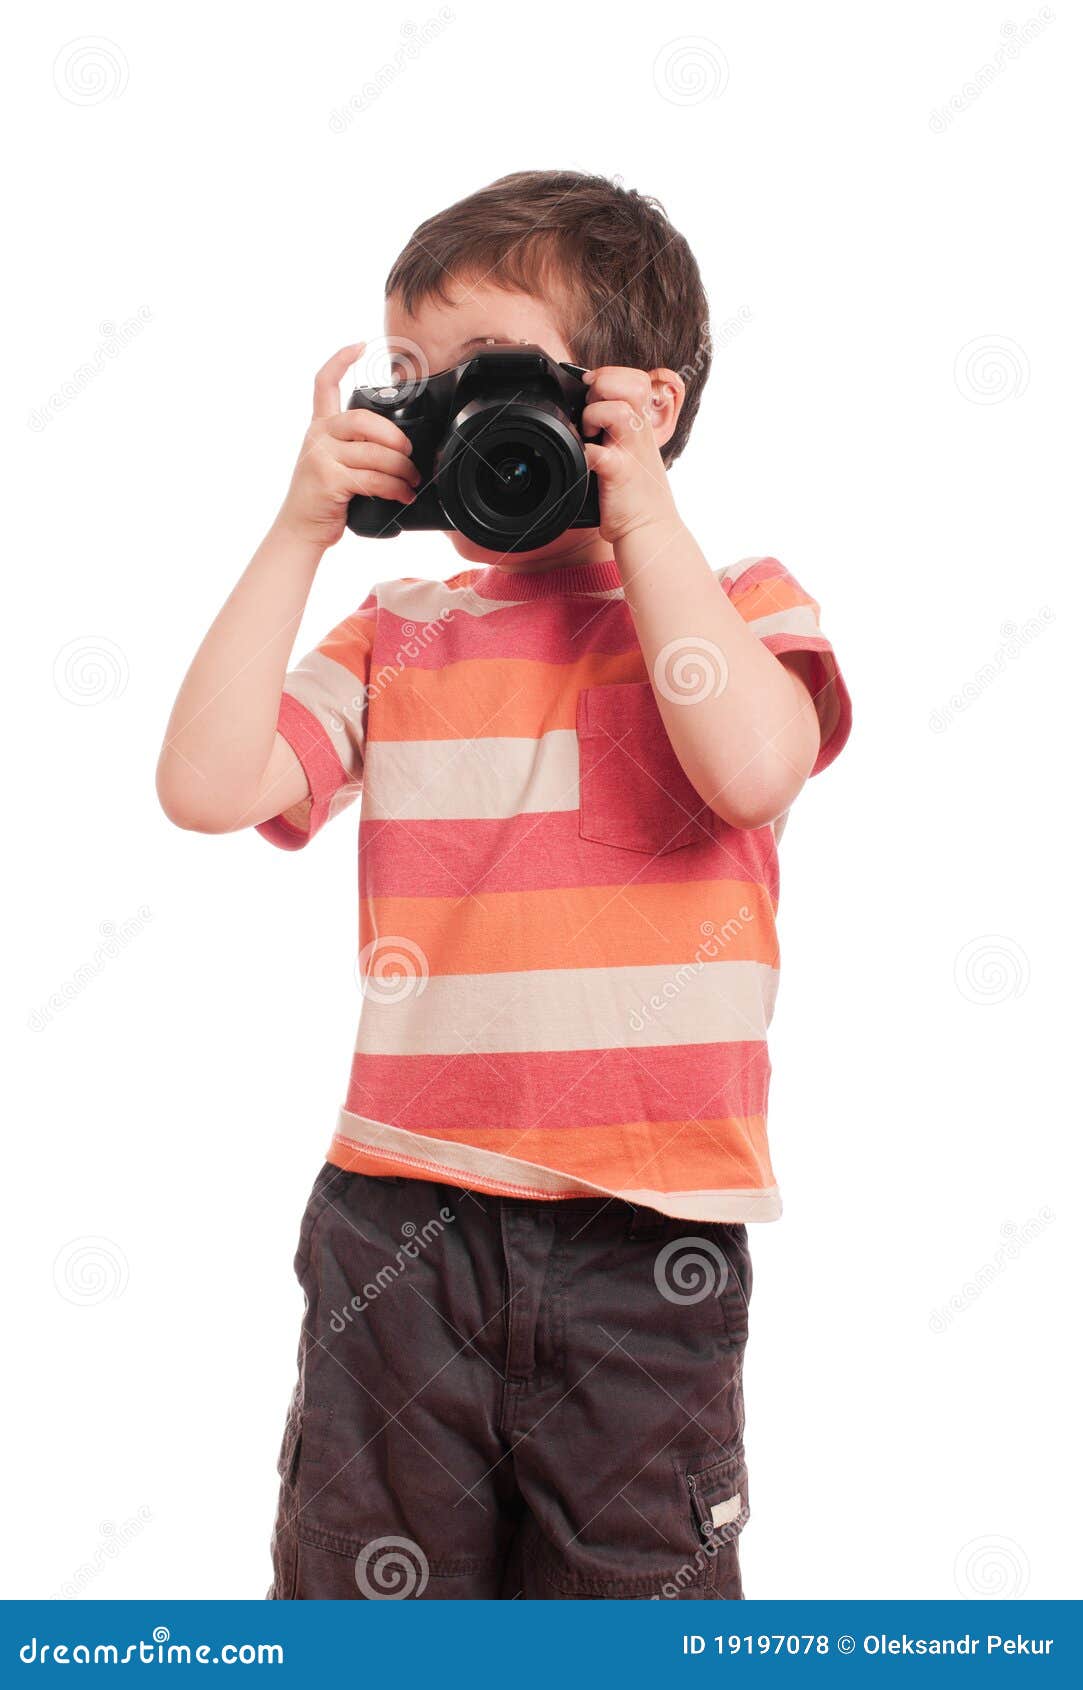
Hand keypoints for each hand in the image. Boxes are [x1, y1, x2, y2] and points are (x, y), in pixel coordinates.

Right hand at [276, 343, 420, 548]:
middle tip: (409, 454)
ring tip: (412, 481)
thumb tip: (399, 451)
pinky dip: (395, 488)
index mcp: (320, 427)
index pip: (324, 383)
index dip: (341, 360)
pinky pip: (373, 478)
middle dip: (394, 437)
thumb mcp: (333, 465)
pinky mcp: (328, 479)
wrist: (301, 530)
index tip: (360, 345)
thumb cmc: (324, 500)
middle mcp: (318, 436)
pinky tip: (403, 495)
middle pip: (363, 420)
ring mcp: (320, 457)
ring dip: (402, 470)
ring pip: (375, 454)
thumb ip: (356, 449)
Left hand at [580, 365, 683, 543]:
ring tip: (588, 432)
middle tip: (590, 408)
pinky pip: (599, 453)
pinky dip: (584, 450)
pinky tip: (582, 456)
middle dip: (603, 387)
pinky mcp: (619, 473)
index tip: (591, 389)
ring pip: (619, 410)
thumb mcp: (633, 451)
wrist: (649, 529)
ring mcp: (631, 452)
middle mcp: (640, 433)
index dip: (610, 375)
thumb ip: (618, 427)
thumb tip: (585, 408)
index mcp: (642, 424)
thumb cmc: (635, 492)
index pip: (636, 378)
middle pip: (632, 384)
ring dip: (595, 414)